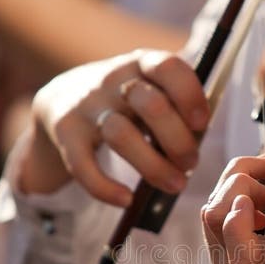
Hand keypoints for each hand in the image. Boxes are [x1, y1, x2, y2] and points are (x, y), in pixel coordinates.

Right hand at [19, 50, 208, 202]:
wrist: (63, 100)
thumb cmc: (126, 103)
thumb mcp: (152, 91)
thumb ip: (179, 109)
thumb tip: (201, 142)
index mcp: (142, 64)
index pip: (168, 68)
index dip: (189, 96)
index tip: (201, 124)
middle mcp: (114, 80)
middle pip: (151, 105)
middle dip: (179, 141)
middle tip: (191, 164)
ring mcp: (87, 105)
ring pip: (120, 135)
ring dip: (153, 166)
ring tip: (174, 184)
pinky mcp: (66, 133)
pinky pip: (84, 165)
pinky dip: (106, 188)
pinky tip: (126, 199)